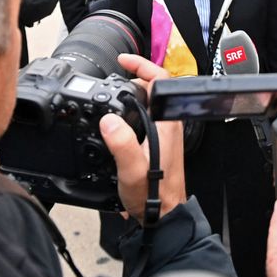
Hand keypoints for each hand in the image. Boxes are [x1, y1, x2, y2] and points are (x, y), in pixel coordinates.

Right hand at [99, 53, 185, 223]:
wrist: (162, 215)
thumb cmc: (154, 195)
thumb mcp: (132, 170)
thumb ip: (122, 144)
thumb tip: (109, 120)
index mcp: (166, 123)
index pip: (161, 80)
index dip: (142, 65)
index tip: (123, 61)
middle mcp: (168, 124)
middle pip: (152, 88)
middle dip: (132, 78)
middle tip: (111, 77)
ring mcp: (164, 133)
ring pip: (148, 103)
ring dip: (130, 95)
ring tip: (110, 93)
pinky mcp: (157, 142)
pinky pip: (144, 116)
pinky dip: (130, 110)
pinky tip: (115, 118)